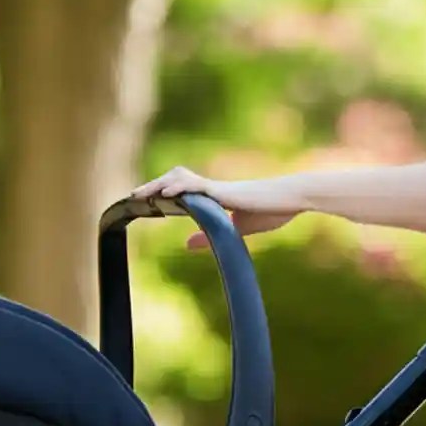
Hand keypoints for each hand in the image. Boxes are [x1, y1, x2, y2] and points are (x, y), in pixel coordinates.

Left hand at [131, 166, 304, 248]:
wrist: (292, 200)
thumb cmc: (272, 210)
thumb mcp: (236, 229)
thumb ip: (209, 236)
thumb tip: (185, 245)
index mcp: (214, 197)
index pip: (181, 190)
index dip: (162, 192)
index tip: (145, 200)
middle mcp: (212, 189)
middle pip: (175, 181)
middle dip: (153, 187)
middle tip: (133, 197)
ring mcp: (217, 188)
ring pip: (180, 180)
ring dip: (158, 185)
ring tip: (140, 195)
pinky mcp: (225, 192)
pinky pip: (197, 186)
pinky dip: (179, 188)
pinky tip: (165, 194)